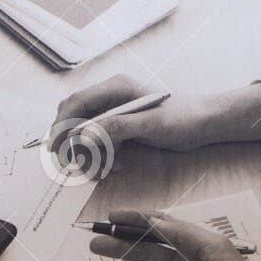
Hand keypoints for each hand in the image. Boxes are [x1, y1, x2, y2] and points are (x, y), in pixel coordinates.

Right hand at [49, 74, 260, 168]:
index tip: (54, 147)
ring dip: (91, 154)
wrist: (206, 123)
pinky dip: (104, 157)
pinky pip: (103, 142)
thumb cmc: (183, 118)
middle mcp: (112, 96)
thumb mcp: (151, 123)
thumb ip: (117, 126)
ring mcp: (117, 111)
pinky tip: (117, 167)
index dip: (61, 125)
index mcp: (116, 87)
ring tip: (104, 172)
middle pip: (77, 118)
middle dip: (74, 144)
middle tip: (78, 166)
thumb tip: (84, 135)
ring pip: (88, 134)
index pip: (76, 102)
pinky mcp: (123, 126)